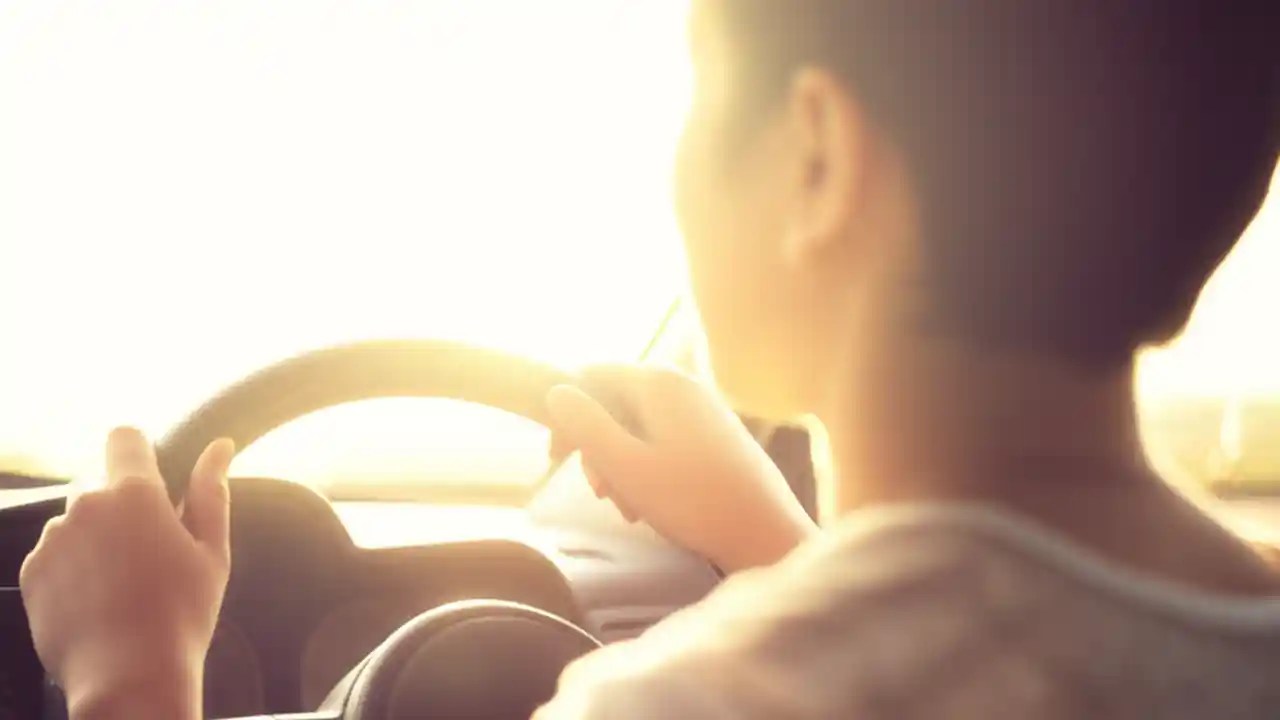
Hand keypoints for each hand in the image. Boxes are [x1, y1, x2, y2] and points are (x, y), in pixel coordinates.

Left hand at [20, 427, 234, 719]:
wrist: (128, 677)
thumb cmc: (181, 614)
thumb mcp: (212, 551)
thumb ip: (211, 492)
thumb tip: (220, 446)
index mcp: (135, 494)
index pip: (124, 437)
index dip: (137, 451)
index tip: (151, 479)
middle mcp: (86, 506)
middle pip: (96, 480)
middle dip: (117, 503)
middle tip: (145, 548)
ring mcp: (53, 538)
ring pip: (75, 519)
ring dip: (93, 537)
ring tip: (120, 583)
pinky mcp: (31, 571)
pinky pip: (53, 553)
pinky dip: (72, 567)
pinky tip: (96, 599)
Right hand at [546, 366, 816, 572]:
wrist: (765, 533)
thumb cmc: (691, 500)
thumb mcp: (624, 465)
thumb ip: (585, 425)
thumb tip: (555, 391)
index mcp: (658, 381)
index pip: (591, 376)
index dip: (567, 414)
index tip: (556, 459)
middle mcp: (682, 383)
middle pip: (615, 404)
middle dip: (599, 449)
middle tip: (598, 494)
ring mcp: (702, 408)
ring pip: (638, 428)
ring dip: (622, 466)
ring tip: (628, 510)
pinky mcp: (716, 434)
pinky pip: (664, 441)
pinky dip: (648, 469)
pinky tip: (651, 506)